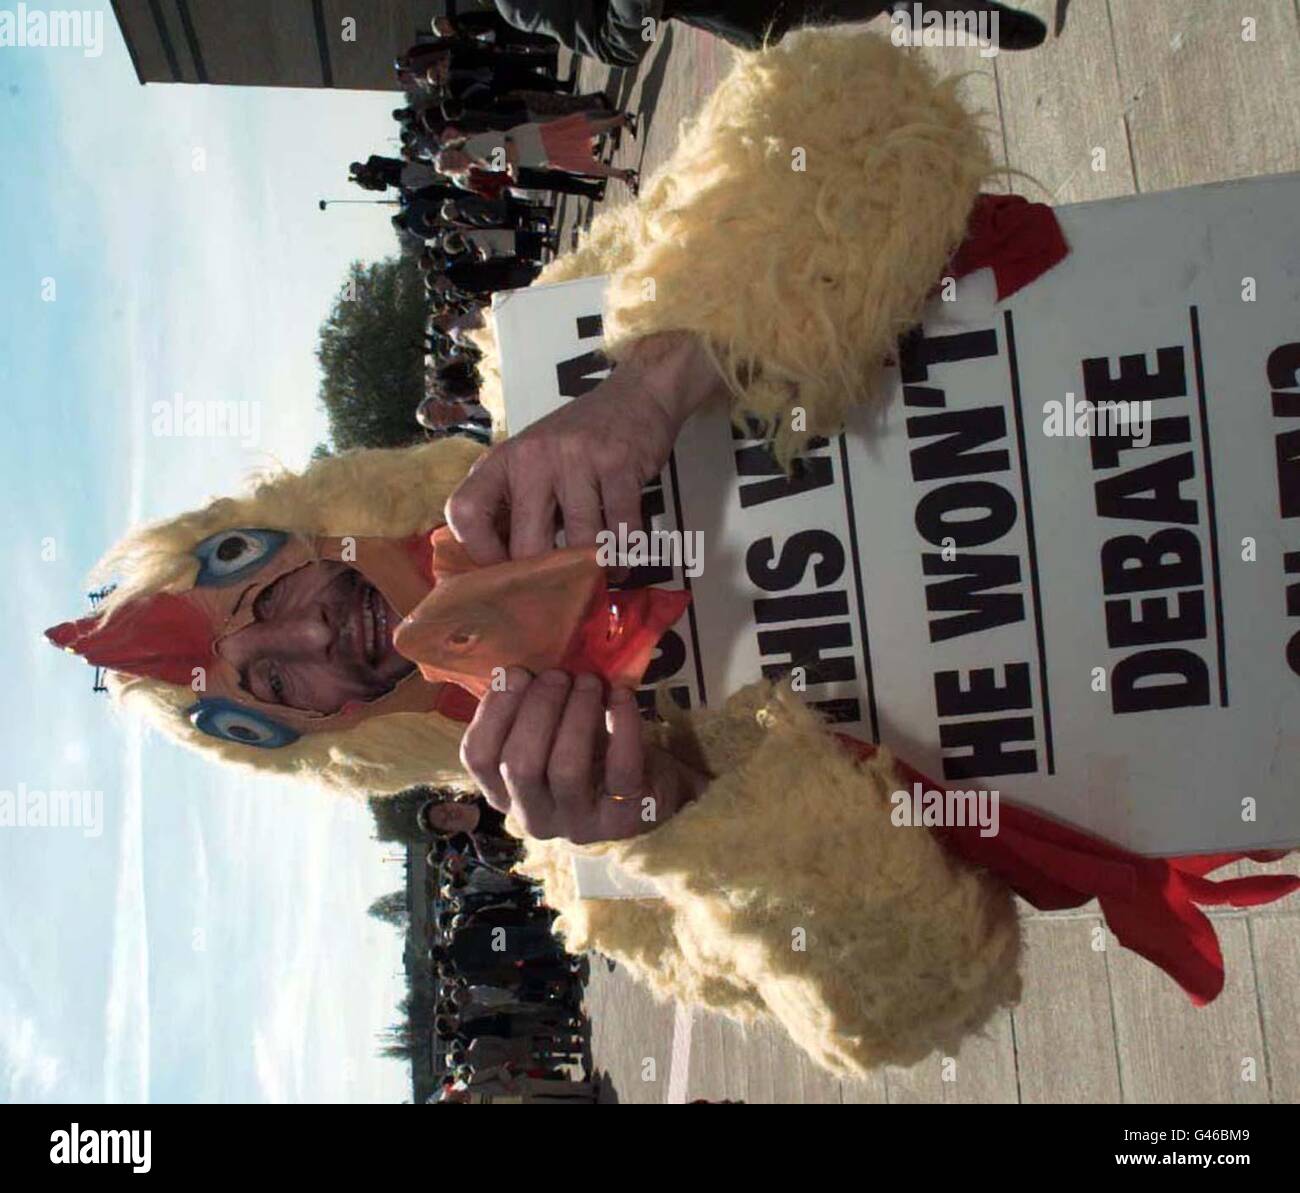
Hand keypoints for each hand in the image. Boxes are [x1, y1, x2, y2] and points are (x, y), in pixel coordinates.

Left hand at [444, 330, 723, 563]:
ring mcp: (576, 459)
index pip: (465, 512)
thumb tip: (502, 572)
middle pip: (527, 546)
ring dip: (594, 570)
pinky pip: (621, 529)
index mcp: (503, 460)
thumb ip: (514, 504)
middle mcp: (532, 457)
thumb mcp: (532, 461)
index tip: (505, 571)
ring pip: (581, 543)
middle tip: (560, 590)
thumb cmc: (577, 441)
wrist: (635, 396)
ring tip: (601, 576)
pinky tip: (623, 559)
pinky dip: (624, 553)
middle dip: (548, 579)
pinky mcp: (618, 464)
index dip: (480, 552)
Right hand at [460, 668, 708, 844]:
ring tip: (590, 682)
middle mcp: (533, 817)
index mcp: (504, 793)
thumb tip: (521, 669)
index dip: (494, 709)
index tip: (518, 672)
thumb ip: (530, 711)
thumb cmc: (588, 754)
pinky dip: (623, 723)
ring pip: (566, 768)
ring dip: (577, 714)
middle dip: (538, 709)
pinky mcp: (622, 819)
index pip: (477, 757)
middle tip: (560, 675)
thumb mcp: (551, 736)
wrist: (646, 791)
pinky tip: (622, 695)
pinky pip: (620, 768)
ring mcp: (578, 824)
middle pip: (519, 764)